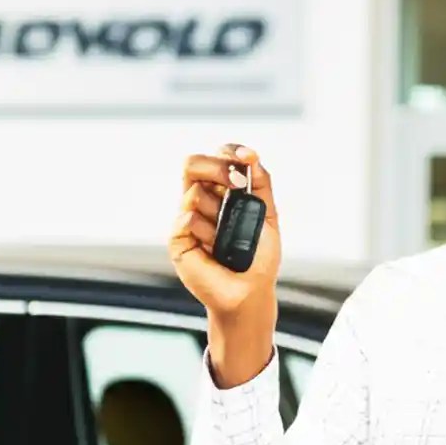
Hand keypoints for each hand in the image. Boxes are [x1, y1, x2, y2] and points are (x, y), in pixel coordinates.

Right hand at [169, 143, 280, 319]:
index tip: (248, 158)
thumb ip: (261, 184)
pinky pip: (188, 218)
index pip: (217, 157)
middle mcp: (201, 201)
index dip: (230, 152)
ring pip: (195, 192)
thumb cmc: (258, 257)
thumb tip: (252, 157)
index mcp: (221, 191)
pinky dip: (206, 230)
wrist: (250, 292)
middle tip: (237, 184)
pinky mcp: (178, 238)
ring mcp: (187, 218)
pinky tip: (214, 249)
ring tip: (228, 240)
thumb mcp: (267, 215)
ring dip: (220, 214)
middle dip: (218, 167)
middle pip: (193, 164)